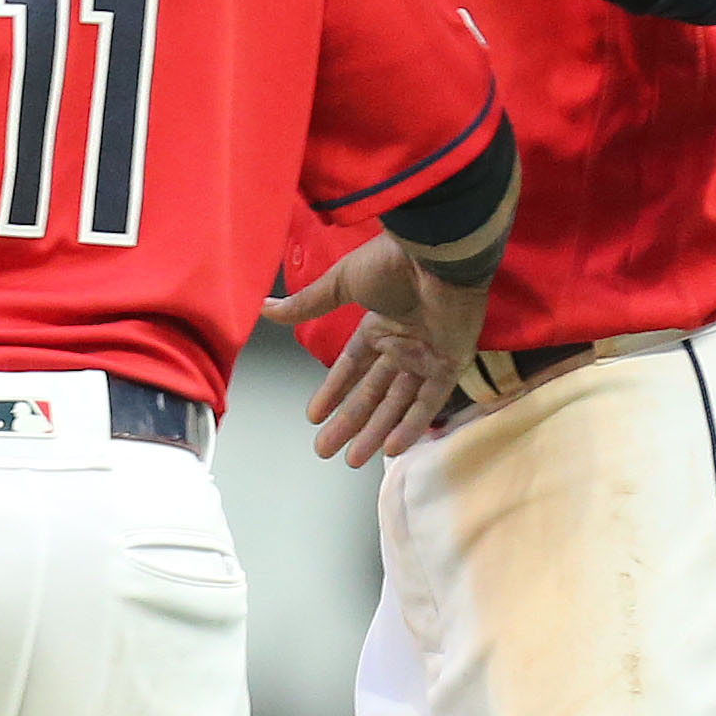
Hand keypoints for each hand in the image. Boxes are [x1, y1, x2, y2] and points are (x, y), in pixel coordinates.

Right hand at [263, 231, 490, 467]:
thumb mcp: (341, 282)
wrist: (438, 255)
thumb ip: (308, 303)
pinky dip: (412, 424)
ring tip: (352, 460)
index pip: (351, 367)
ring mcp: (426, 357)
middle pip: (371, 393)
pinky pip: (429, 401)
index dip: (332, 392)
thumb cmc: (390, 263)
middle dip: (348, 423)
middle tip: (324, 450)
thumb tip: (266, 309)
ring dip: (375, 431)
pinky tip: (391, 448)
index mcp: (377, 326)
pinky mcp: (450, 364)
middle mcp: (401, 345)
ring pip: (397, 403)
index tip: (313, 416)